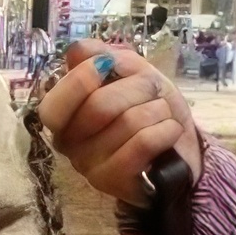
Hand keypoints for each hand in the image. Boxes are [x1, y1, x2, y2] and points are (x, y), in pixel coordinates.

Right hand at [39, 41, 203, 201]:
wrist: (181, 147)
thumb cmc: (149, 108)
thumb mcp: (131, 72)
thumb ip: (103, 56)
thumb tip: (77, 50)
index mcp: (65, 118)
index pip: (54, 105)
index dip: (81, 79)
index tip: (108, 65)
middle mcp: (70, 146)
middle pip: (98, 106)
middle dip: (138, 88)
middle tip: (151, 90)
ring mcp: (91, 168)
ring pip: (129, 122)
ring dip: (158, 109)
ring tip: (161, 115)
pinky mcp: (119, 183)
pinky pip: (144, 143)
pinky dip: (167, 129)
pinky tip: (169, 132)